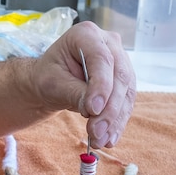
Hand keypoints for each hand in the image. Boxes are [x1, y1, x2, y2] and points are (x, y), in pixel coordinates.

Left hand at [34, 20, 135, 147]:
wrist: (52, 81)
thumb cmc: (49, 76)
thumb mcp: (53, 83)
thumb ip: (74, 92)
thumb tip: (94, 109)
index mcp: (86, 33)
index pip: (101, 59)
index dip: (101, 85)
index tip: (93, 110)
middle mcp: (108, 43)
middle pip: (118, 76)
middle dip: (109, 109)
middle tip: (96, 132)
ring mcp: (120, 60)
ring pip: (126, 91)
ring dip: (115, 119)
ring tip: (101, 140)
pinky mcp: (125, 79)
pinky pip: (127, 101)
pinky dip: (118, 121)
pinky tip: (110, 138)